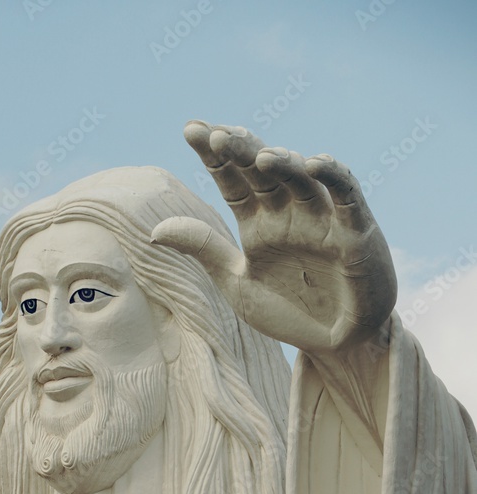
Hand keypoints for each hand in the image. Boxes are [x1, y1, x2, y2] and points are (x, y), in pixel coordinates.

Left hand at [151, 122, 396, 353]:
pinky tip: (313, 164)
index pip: (231, 178)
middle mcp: (287, 213)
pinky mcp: (355, 230)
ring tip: (259, 156)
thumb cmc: (289, 314)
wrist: (336, 346)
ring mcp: (321, 218)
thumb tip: (154, 230)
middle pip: (261, 170)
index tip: (190, 129)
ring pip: (301, 177)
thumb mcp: (237, 285)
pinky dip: (334, 176)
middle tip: (215, 134)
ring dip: (282, 162)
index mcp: (257, 223)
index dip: (213, 155)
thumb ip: (204, 251)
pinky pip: (347, 194)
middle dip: (240, 150)